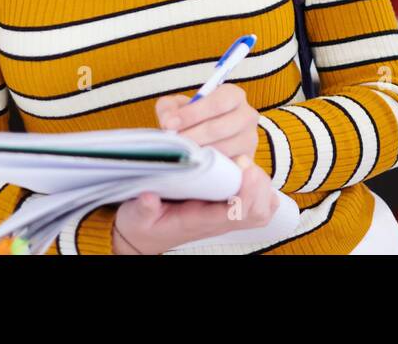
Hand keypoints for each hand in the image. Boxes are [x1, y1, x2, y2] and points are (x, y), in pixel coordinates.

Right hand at [112, 155, 280, 254]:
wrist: (143, 237)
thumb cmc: (143, 225)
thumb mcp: (135, 217)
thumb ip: (142, 209)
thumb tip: (149, 198)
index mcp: (197, 221)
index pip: (232, 214)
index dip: (245, 193)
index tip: (245, 168)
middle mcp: (217, 221)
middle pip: (256, 213)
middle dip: (258, 186)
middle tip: (244, 161)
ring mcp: (224, 218)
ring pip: (261, 211)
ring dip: (262, 187)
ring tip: (247, 166)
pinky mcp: (226, 211)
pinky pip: (257, 206)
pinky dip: (261, 190)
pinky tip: (249, 174)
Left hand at [155, 83, 259, 162]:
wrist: (203, 137)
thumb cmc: (192, 119)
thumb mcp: (178, 106)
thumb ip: (169, 108)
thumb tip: (170, 122)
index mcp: (234, 96)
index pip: (218, 102)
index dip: (193, 113)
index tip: (171, 124)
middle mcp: (247, 116)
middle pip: (220, 128)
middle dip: (193, 136)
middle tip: (174, 143)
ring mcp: (249, 140)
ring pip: (223, 150)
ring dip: (200, 153)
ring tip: (182, 154)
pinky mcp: (247, 162)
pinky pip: (228, 168)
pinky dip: (211, 169)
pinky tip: (196, 167)